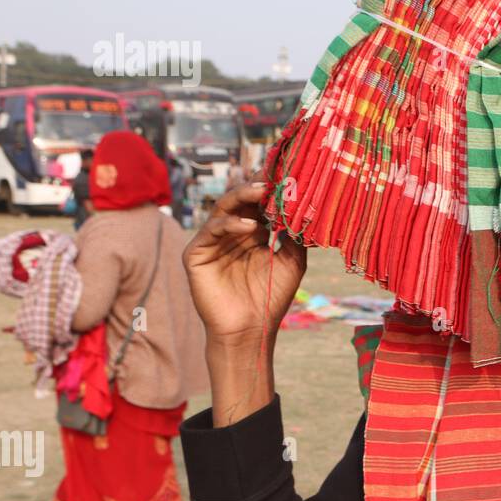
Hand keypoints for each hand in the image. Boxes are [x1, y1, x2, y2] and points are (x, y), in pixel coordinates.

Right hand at [182, 179, 305, 347]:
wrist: (251, 330)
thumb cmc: (270, 297)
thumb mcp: (291, 261)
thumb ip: (294, 234)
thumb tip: (303, 206)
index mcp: (253, 232)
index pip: (259, 202)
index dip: (271, 187)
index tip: (287, 171)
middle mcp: (231, 233)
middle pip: (241, 199)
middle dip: (257, 185)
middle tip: (273, 175)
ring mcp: (213, 242)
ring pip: (224, 208)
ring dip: (243, 196)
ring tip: (263, 192)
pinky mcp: (196, 254)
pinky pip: (211, 231)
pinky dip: (230, 224)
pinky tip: (251, 227)